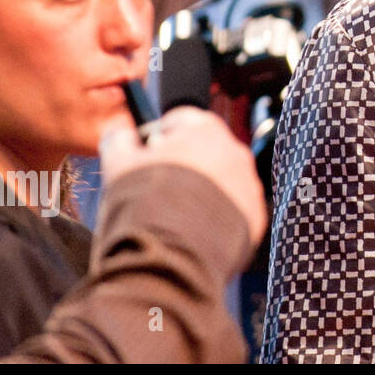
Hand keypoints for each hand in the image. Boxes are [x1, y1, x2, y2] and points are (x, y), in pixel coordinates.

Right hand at [100, 107, 267, 246]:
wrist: (174, 255)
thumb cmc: (144, 204)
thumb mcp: (119, 165)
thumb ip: (119, 141)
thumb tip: (120, 135)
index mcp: (204, 130)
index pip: (181, 120)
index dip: (159, 134)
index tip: (145, 151)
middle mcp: (235, 152)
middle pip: (205, 150)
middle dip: (182, 164)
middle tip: (157, 187)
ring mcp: (249, 185)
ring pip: (222, 181)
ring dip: (201, 192)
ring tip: (173, 215)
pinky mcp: (254, 217)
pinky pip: (233, 211)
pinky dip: (215, 217)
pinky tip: (192, 232)